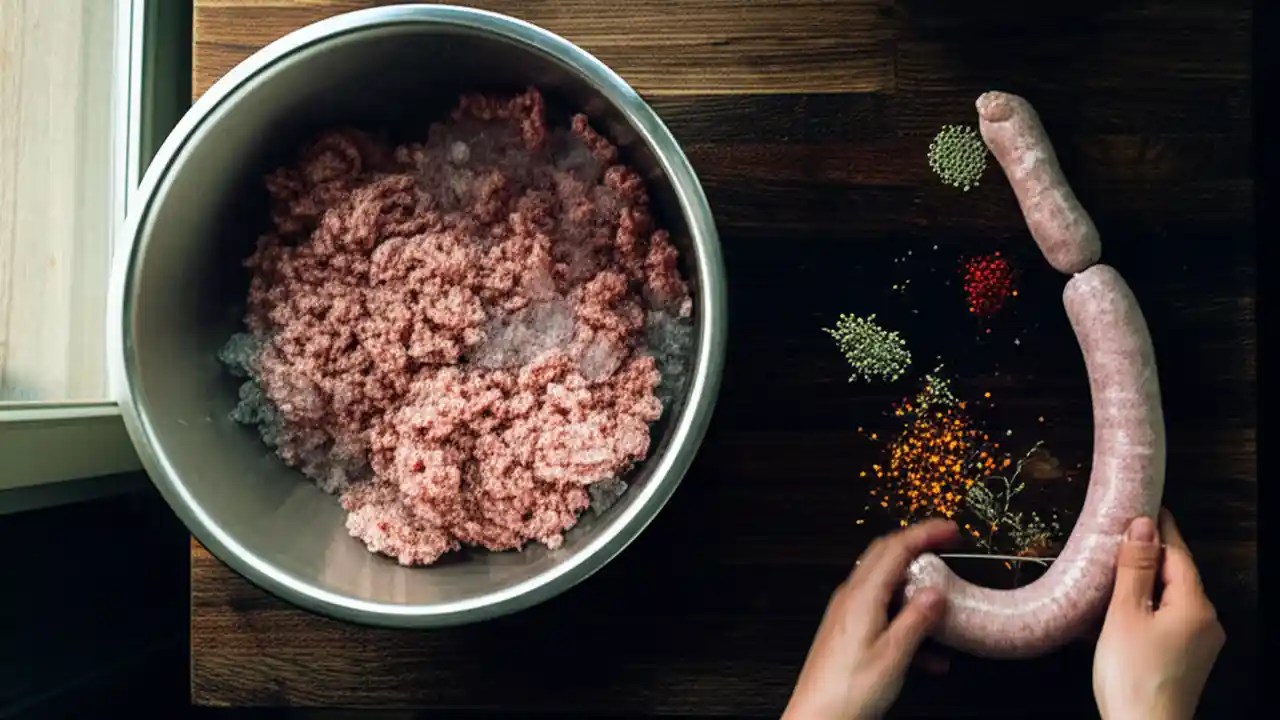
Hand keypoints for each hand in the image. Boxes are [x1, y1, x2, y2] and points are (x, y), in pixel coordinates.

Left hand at [783, 519, 958, 719]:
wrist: (816, 719)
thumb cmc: (847, 691)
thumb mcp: (893, 656)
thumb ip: (916, 620)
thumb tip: (936, 593)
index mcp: (862, 595)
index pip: (895, 547)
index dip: (925, 533)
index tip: (950, 529)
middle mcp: (850, 598)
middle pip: (886, 557)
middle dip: (918, 548)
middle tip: (945, 547)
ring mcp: (847, 613)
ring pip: (886, 586)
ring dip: (914, 590)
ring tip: (942, 606)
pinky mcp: (847, 632)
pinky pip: (881, 614)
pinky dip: (906, 621)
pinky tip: (928, 652)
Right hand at [1093, 508, 1224, 719]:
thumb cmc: (1133, 674)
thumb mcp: (1125, 613)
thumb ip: (1135, 567)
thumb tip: (1143, 524)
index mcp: (1196, 604)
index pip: (1178, 552)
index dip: (1160, 528)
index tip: (1145, 504)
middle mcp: (1206, 621)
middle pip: (1178, 575)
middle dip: (1151, 554)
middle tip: (1120, 534)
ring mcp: (1200, 643)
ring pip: (1173, 598)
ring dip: (1147, 582)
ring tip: (1115, 568)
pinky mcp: (1187, 660)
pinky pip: (1170, 619)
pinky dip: (1149, 606)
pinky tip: (1123, 609)